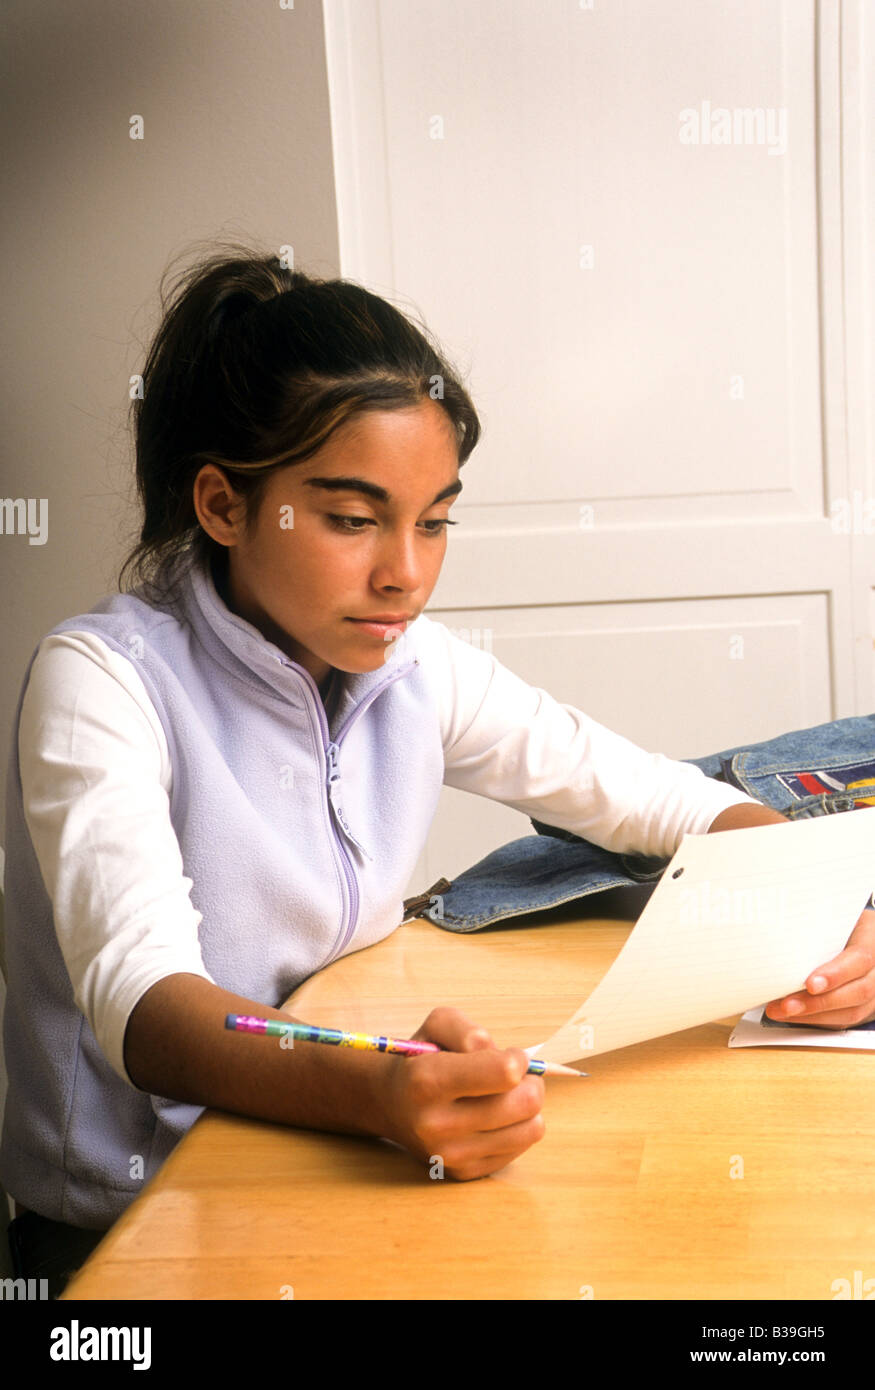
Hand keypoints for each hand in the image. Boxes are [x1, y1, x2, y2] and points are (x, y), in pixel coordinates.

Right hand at [379, 1006, 545, 1179]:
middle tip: (515, 1076)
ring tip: (506, 1096)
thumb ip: (469, 1030)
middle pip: (525, 1103)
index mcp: (429, 1080)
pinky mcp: (464, 1172)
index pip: (504, 1073)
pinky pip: (521, 1148)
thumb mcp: (437, 1025)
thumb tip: (507, 1060)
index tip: (511, 1056)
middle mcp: (438, 1123)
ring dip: (527, 1107)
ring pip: (531, 1129)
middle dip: (530, 1082)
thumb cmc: (421, 1059)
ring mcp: (451, 1154)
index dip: (518, 1059)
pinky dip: (516, 1129)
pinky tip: (495, 1118)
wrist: (389, 1104)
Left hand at [764, 905, 874, 1028]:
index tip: (810, 983)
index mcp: (874, 939)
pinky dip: (816, 1019)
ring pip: (851, 1011)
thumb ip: (820, 925)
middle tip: (788, 1005)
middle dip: (819, 1002)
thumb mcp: (836, 916)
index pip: (861, 959)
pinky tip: (794, 1015)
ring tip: (783, 1011)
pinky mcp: (864, 1007)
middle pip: (857, 992)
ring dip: (813, 1015)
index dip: (836, 974)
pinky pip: (843, 1020)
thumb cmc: (843, 924)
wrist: (862, 935)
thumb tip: (780, 932)